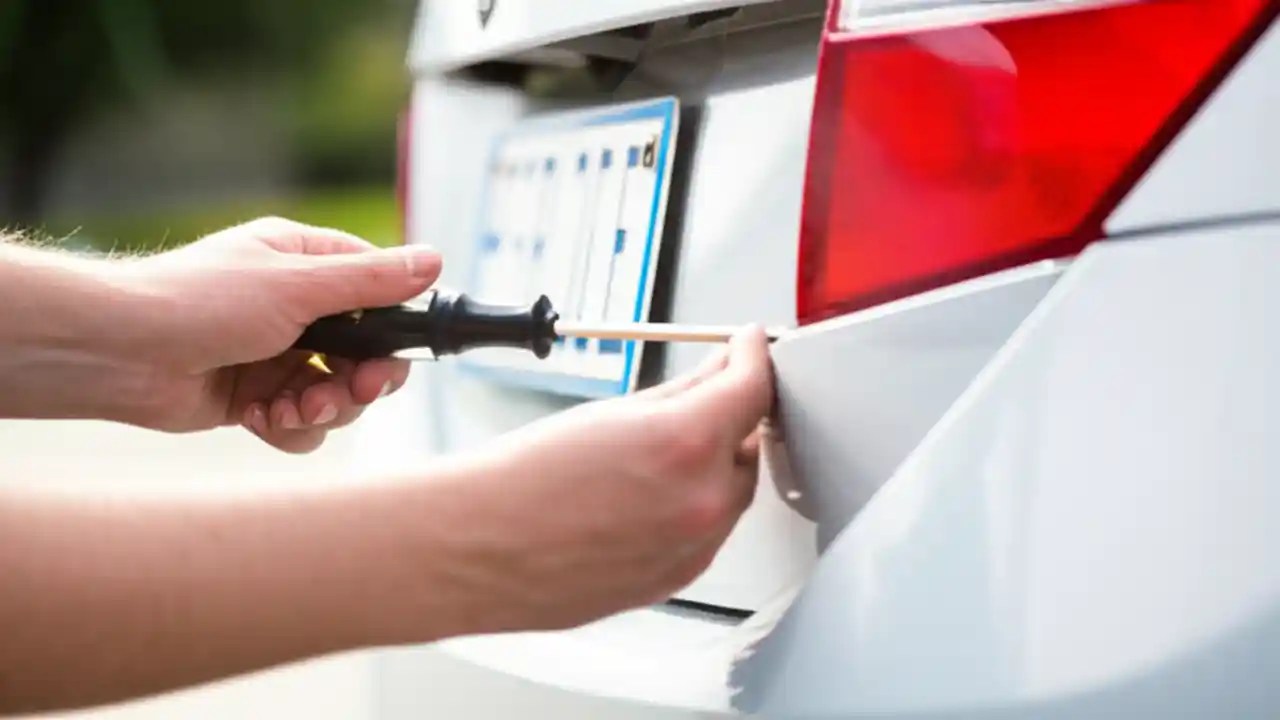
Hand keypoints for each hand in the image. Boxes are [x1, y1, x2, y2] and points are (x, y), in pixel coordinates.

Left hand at [122, 217, 442, 451]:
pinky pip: (299, 423)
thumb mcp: (297, 285)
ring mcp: (275, 354)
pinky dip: (286, 426)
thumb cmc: (197, 301)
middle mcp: (294, 307)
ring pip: (336, 393)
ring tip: (290, 409)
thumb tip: (434, 261)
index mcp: (304, 263)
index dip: (392, 328)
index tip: (395, 354)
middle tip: (355, 390)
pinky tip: (258, 417)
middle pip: (364, 353)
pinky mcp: (255, 398)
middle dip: (360, 380)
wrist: (120, 354)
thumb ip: (370, 281)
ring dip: (321, 408)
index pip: (376, 292)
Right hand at [431, 327, 773, 634]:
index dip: (754, 359)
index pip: (753, 390)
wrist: (479, 547)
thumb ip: (682, 390)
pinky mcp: (677, 580)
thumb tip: (717, 372)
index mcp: (686, 446)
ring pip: (729, 494)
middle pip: (748, 447)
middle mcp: (701, 502)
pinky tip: (641, 498)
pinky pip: (705, 534)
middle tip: (697, 399)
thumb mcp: (610, 411)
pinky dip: (689, 509)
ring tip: (648, 457)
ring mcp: (693, 548)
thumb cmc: (522, 481)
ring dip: (710, 467)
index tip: (750, 348)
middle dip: (729, 419)